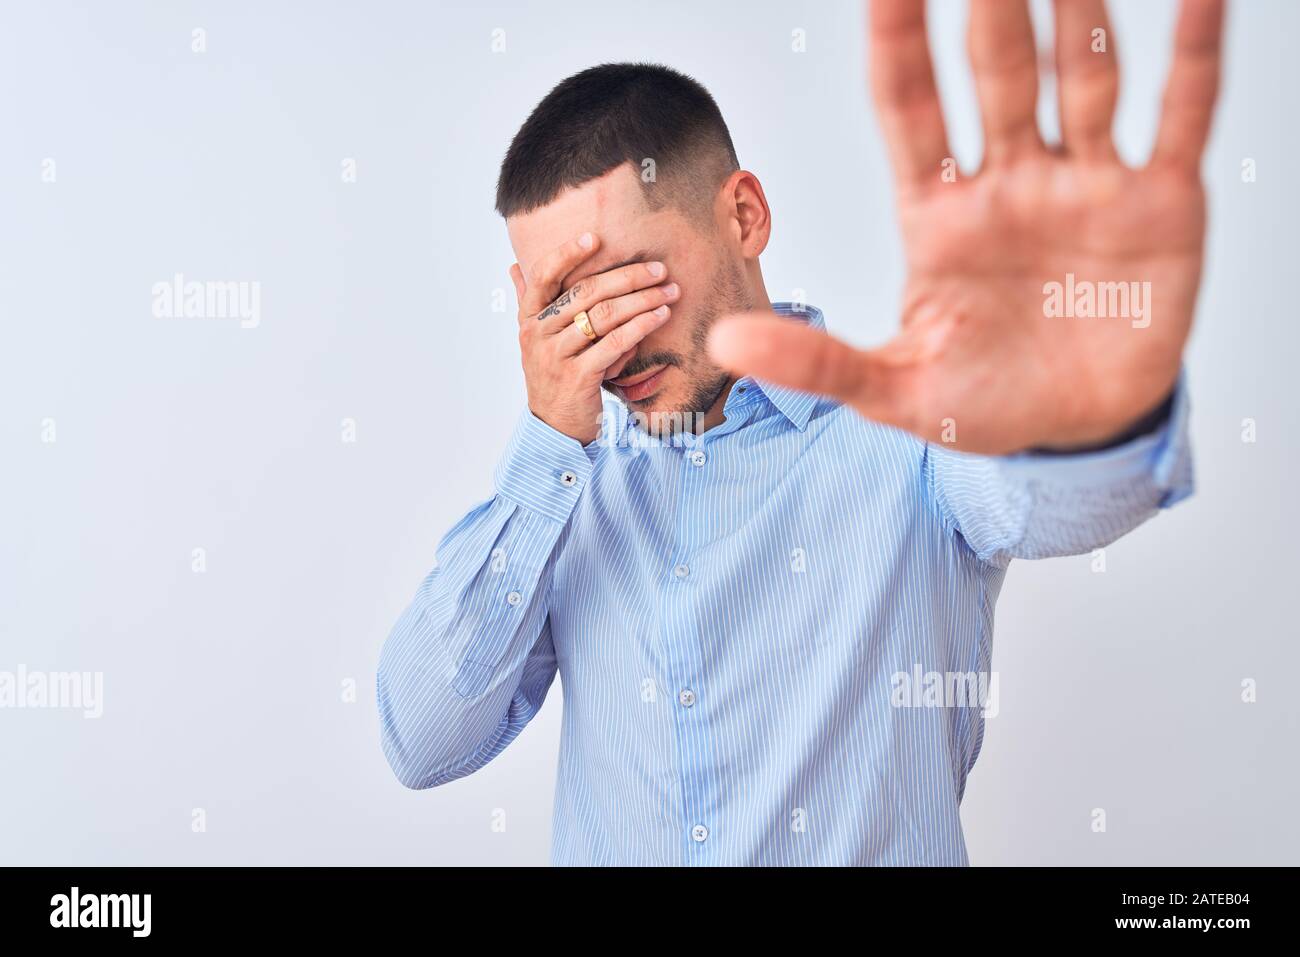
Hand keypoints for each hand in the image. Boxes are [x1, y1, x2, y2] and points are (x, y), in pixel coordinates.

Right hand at [510, 233, 677, 443]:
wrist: (554, 426)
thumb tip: (514, 267)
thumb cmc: (552, 375)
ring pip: (604, 316)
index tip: (595, 237)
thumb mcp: (536, 339)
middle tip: (659, 269)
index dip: (568, 254)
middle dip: (628, 277)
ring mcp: (557, 356)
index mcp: (528, 319)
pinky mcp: (579, 377)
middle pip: (586, 293)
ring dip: (642, 300)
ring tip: (669, 291)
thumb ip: (528, 302)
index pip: (543, 276)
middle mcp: (538, 334)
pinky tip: (660, 317)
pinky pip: (615, 343)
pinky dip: (641, 326)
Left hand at [709, 0, 1223, 453]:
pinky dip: (1193, 56)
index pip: (911, 110)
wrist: (1075, 437)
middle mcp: (1011, 185)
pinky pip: (1181, 117)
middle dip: (992, 9)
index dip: (898, 46)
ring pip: (1082, 79)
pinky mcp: (1159, 206)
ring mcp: (1086, 188)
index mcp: (940, 217)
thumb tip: (724, 344)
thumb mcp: (893, 391)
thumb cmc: (982, 406)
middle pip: (998, 76)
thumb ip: (818, 363)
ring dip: (1080, 16)